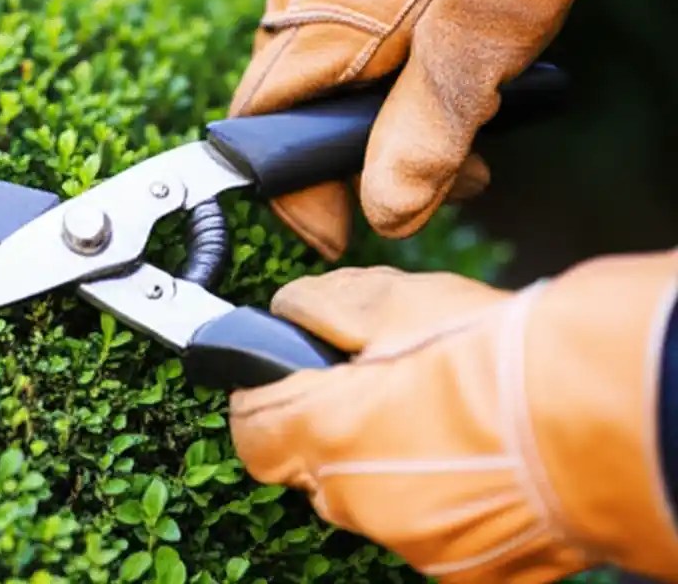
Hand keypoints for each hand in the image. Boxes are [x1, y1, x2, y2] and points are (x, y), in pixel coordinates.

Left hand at [227, 251, 677, 582]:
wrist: (606, 415)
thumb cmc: (497, 354)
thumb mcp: (394, 301)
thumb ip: (321, 307)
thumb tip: (287, 308)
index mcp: (325, 435)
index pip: (252, 431)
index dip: (264, 400)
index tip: (285, 380)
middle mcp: (356, 502)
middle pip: (313, 470)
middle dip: (333, 433)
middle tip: (386, 389)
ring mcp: (411, 543)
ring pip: (373, 504)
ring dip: (390, 469)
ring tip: (449, 421)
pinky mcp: (464, 572)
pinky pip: (430, 533)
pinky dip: (442, 503)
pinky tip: (482, 462)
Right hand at [231, 0, 677, 259]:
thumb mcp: (470, 60)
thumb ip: (421, 141)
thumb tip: (387, 215)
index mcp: (309, 13)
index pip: (262, 125)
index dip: (294, 189)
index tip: (335, 235)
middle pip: (301, 112)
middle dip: (362, 165)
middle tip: (432, 191)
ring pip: (333, 89)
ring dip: (390, 135)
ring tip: (465, 155)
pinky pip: (354, 58)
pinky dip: (394, 96)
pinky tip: (453, 108)